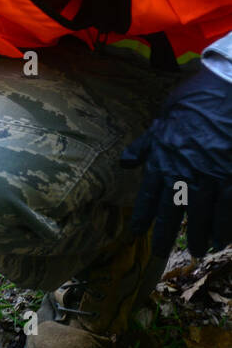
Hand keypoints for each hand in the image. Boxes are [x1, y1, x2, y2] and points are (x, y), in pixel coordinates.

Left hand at [121, 62, 231, 257]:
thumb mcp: (160, 123)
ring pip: (203, 216)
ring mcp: (209, 178)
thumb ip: (143, 147)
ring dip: (201, 236)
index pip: (148, 196)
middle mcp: (183, 174)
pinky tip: (224, 240)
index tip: (136, 233)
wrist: (223, 94)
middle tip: (160, 253)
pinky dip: (226, 227)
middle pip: (172, 212)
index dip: (142, 217)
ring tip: (199, 250)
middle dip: (165, 235)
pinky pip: (228, 210)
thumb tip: (125, 163)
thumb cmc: (190, 106)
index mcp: (161, 161)